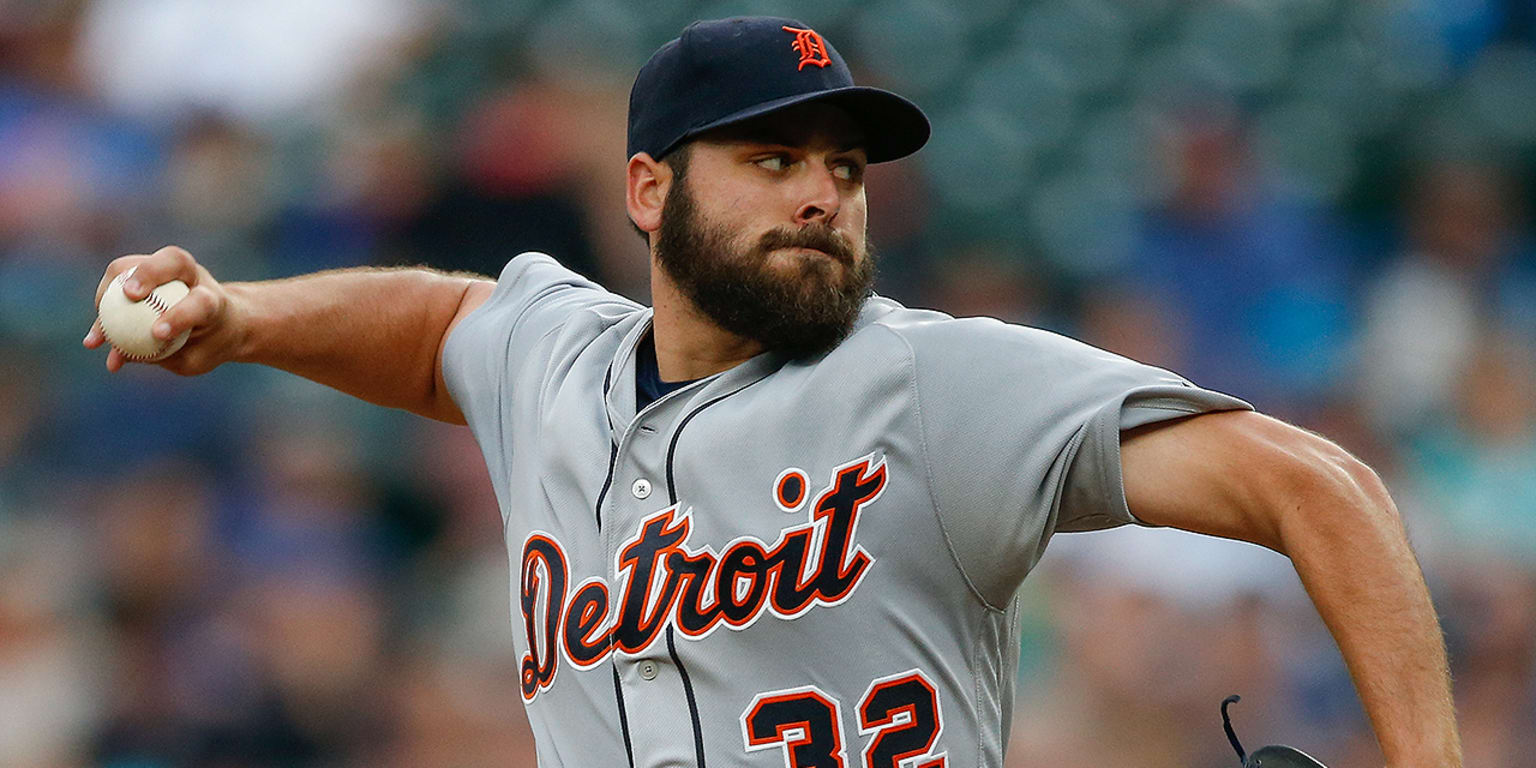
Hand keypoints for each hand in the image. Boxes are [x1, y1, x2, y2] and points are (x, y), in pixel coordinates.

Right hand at [84, 245, 241, 374]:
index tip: (158, 333)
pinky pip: (114, 282)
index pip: (200, 302)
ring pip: (133, 265)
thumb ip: (163, 355)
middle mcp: (192, 276)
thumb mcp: (196, 358)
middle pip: (173, 259)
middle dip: (148, 272)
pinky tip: (93, 342)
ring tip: (98, 334)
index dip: (180, 315)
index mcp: (215, 300)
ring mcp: (166, 269)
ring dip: (108, 291)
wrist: (220, 323)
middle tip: (128, 295)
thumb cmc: (209, 344)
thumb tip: (117, 357)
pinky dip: (101, 306)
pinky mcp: (142, 272)